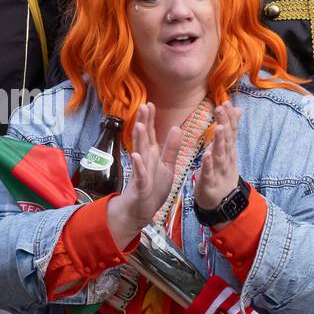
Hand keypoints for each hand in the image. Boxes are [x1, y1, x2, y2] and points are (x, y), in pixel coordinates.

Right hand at [106, 103, 180, 246]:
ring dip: (139, 139)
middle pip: (143, 138)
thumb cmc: (153, 188)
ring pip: (140, 152)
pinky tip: (136, 156)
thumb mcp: (167, 166)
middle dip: (143, 123)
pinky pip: (139, 174)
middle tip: (143, 106)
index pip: (150, 134)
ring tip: (139, 125)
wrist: (141, 210)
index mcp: (152, 155)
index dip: (150, 119)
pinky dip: (138, 166)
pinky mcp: (140, 185)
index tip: (150, 103)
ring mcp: (141, 172)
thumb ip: (171, 148)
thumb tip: (176, 128)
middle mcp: (145, 160)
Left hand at [193, 103, 241, 217]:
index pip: (231, 131)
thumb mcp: (228, 151)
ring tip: (218, 127)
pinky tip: (208, 154)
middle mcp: (226, 158)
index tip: (226, 102)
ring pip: (220, 154)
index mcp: (229, 150)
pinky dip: (209, 163)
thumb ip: (230, 131)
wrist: (224, 202)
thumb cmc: (222, 173)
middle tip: (221, 108)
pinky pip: (209, 172)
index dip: (229, 117)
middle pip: (227, 139)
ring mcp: (219, 170)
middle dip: (225, 123)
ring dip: (219, 141)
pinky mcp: (210, 182)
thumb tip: (237, 109)